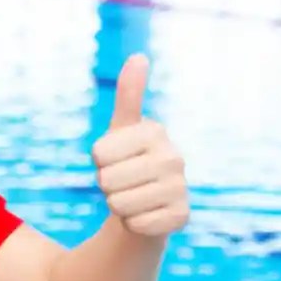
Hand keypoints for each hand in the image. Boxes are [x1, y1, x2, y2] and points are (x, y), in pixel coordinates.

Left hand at [91, 55, 189, 237]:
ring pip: (119, 204)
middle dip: (107, 186)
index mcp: (155, 132)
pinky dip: (133, 224)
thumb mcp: (122, 129)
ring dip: (118, 205)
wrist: (147, 203)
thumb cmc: (129, 161)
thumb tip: (139, 56)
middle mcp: (174, 157)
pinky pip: (136, 224)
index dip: (98, 162)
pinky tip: (145, 215)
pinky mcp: (181, 217)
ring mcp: (181, 188)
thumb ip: (128, 95)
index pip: (99, 153)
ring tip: (133, 197)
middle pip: (107, 180)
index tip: (115, 159)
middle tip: (124, 182)